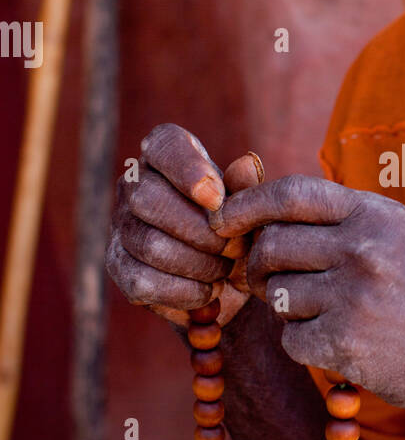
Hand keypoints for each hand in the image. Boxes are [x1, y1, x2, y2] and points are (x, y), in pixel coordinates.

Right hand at [105, 122, 261, 327]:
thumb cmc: (238, 230)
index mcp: (167, 156)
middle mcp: (134, 184)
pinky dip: (184, 293)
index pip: (163, 145)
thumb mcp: (251, 211)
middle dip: (201, 231)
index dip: (188, 170)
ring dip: (199, 265)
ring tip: (225, 271)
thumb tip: (247, 165)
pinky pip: (143, 283)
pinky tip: (208, 293)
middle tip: (235, 248)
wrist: (230, 280)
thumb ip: (248, 190)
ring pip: (149, 245)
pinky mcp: (119, 266)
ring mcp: (122, 225)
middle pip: (148, 199)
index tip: (217, 199)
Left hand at [211, 174, 404, 422]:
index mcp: (374, 213)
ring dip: (290, 310)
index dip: (245, 206)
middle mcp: (362, 246)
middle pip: (271, 245)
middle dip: (262, 268)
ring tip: (330, 316)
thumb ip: (338, 220)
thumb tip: (257, 212)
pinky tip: (341, 346)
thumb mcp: (396, 238)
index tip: (219, 222)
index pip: (289, 194)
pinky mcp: (343, 341)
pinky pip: (291, 338)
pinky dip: (306, 346)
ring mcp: (352, 294)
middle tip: (278, 284)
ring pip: (278, 295)